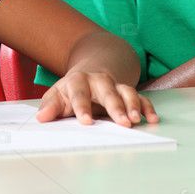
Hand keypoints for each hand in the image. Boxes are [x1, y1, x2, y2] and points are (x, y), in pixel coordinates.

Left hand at [36, 71, 159, 126]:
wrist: (91, 71)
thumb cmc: (72, 89)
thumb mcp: (57, 95)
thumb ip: (50, 106)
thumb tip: (42, 117)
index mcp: (79, 81)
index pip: (80, 93)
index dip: (82, 107)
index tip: (85, 121)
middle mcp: (100, 81)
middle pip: (108, 91)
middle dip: (116, 106)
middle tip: (123, 122)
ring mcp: (116, 86)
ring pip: (127, 92)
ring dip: (133, 106)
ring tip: (136, 120)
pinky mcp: (128, 93)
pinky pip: (141, 98)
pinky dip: (147, 107)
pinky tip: (152, 118)